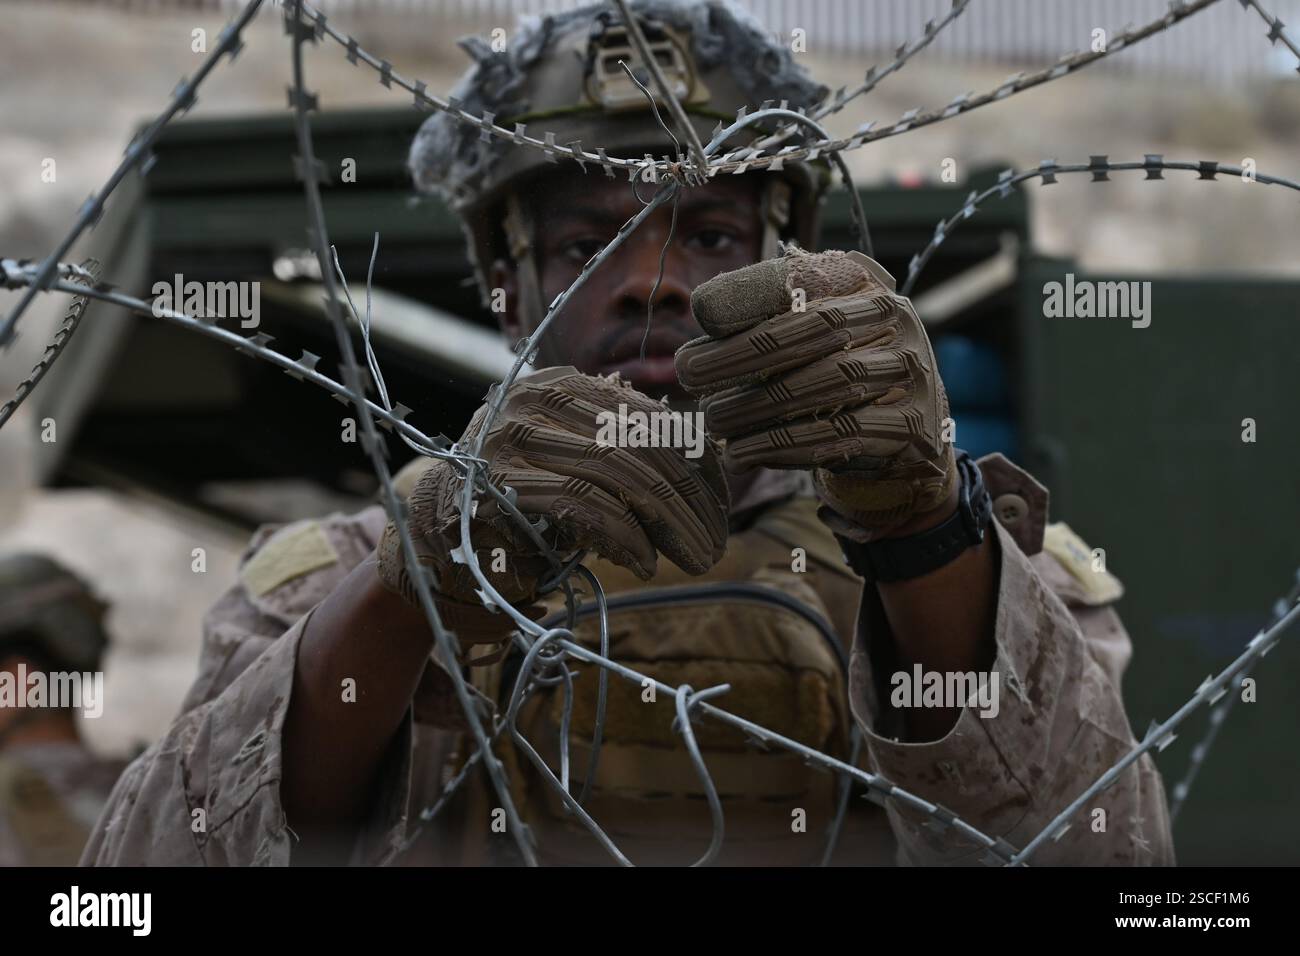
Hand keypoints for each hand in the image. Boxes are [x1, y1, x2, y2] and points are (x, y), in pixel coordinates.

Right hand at [376, 366, 728, 628]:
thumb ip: (627, 453)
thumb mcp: (577, 466)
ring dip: (668, 521)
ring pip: (619, 470)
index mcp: (561, 386)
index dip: (694, 462)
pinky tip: (644, 561)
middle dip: (689, 498)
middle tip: (714, 543)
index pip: (648, 415)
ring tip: (694, 557)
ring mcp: (513, 437)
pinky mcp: (501, 481)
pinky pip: (584, 503)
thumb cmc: (522, 505)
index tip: (720, 505)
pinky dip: (624, 535)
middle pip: (639, 442)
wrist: (437, 540)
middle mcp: (534, 400)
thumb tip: (713, 460)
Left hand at [675, 247, 955, 540]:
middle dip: (744, 353)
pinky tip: (744, 453)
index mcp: (858, 280)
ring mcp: (908, 368)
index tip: (702, 316)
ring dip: (759, 406)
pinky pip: (844, 434)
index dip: (751, 291)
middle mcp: (893, 315)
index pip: (804, 275)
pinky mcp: (913, 423)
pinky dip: (786, 445)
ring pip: (830, 382)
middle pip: (816, 328)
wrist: (897, 432)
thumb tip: (699, 325)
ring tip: (714, 422)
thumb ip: (757, 321)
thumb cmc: (827, 372)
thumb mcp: (797, 335)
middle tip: (690, 373)